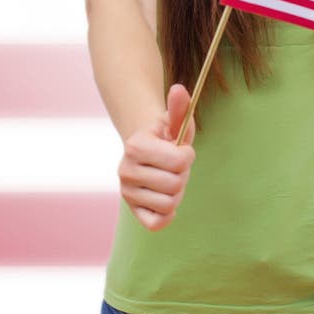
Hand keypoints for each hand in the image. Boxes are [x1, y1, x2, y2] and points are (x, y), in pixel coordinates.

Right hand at [118, 83, 196, 232]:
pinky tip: (166, 200)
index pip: (179, 162)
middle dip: (183, 175)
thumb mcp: (175, 120)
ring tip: (169, 179)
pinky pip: (156, 223)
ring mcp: (127, 192)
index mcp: (136, 146)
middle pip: (175, 185)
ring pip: (169, 204)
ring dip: (177, 193)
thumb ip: (179, 107)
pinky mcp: (132, 209)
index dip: (188, 156)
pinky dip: (167, 214)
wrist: (148, 149)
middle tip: (175, 166)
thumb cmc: (166, 134)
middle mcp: (126, 170)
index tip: (181, 150)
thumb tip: (178, 89)